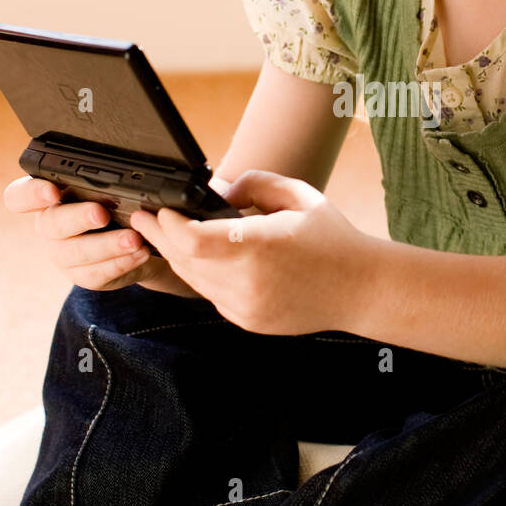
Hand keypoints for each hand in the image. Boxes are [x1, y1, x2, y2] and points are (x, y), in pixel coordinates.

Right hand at [3, 175, 161, 290]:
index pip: (19, 196)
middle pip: (52, 224)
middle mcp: (48, 226)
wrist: (132, 239)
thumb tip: (125, 171)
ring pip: (76, 253)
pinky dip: (121, 262)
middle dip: (79, 218)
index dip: (32, 194)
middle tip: (102, 214)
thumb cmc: (113, 203)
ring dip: (107, 245)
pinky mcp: (81, 275)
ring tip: (134, 239)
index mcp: (45, 198)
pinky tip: (139, 252)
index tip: (52, 191)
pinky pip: (95, 273)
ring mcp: (61, 254)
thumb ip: (105, 180)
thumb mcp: (107, 187)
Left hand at [130, 169, 371, 333]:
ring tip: (164, 235)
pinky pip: (212, 295)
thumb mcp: (298, 195)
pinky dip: (202, 276)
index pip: (191, 239)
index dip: (167, 223)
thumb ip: (253, 184)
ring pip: (193, 280)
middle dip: (160, 237)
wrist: (361, 289)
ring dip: (177, 257)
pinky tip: (201, 259)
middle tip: (144, 218)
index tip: (160, 208)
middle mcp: (248, 282)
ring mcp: (246, 307)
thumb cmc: (332, 238)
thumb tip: (215, 188)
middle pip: (183, 260)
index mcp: (259, 246)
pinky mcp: (247, 321)